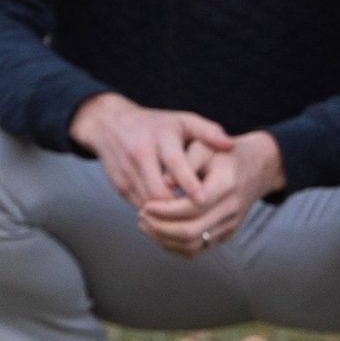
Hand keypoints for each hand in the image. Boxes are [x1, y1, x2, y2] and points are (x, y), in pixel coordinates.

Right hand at [68, 92, 233, 213]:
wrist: (109, 124)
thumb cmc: (155, 125)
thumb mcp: (182, 120)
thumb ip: (207, 131)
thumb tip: (230, 145)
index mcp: (160, 138)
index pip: (175, 164)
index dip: (188, 184)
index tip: (202, 201)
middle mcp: (140, 154)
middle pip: (158, 192)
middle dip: (177, 209)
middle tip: (197, 217)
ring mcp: (127, 171)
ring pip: (148, 204)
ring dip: (166, 215)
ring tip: (186, 219)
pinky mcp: (119, 185)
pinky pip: (139, 206)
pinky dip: (155, 213)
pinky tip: (169, 215)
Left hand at [138, 130, 284, 256]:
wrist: (255, 167)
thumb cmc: (222, 153)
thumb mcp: (204, 146)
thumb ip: (184, 162)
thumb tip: (163, 183)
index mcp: (226, 185)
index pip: (192, 207)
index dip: (165, 210)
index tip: (146, 205)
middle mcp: (231, 209)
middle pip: (191, 231)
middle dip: (160, 227)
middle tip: (141, 217)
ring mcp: (230, 226)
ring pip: (193, 245)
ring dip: (164, 240)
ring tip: (145, 225)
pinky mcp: (225, 235)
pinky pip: (197, 250)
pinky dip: (174, 247)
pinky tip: (158, 233)